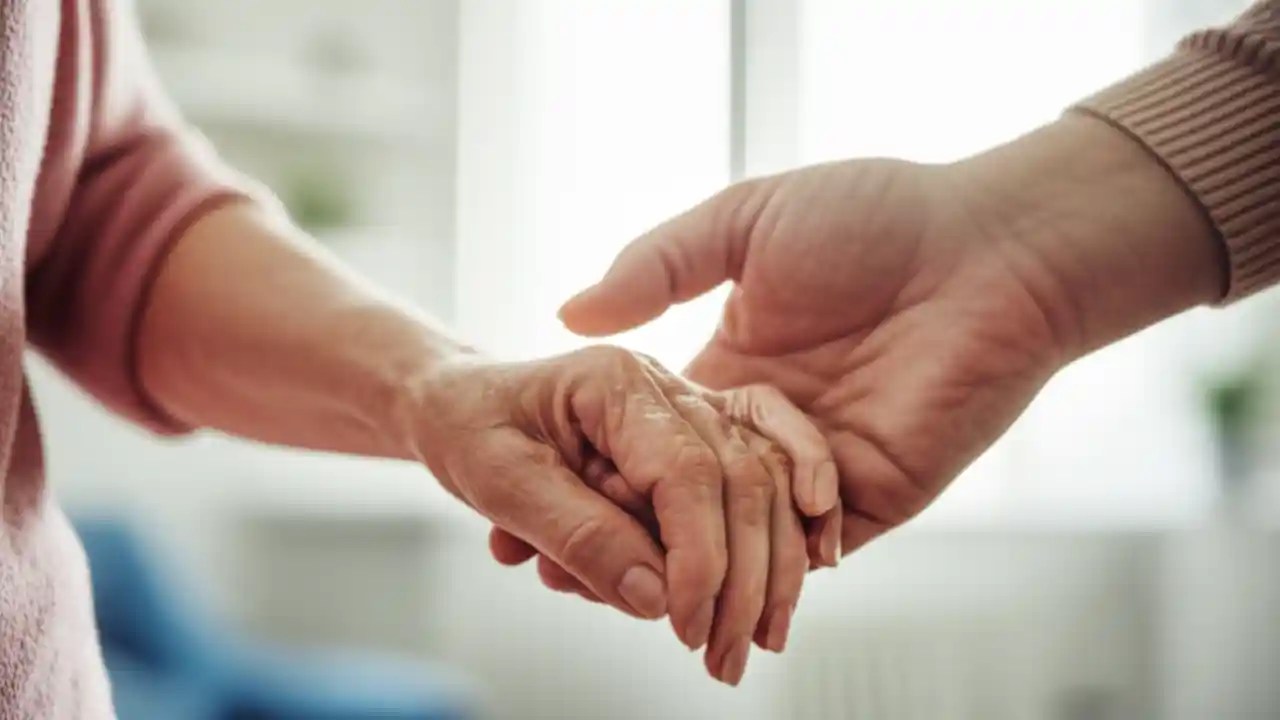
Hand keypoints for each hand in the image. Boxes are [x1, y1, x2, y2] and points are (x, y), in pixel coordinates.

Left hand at [414, 347, 837, 683]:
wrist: (460, 406)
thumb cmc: (469, 427)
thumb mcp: (499, 481)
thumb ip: (579, 534)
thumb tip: (654, 599)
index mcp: (618, 382)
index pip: (688, 472)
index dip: (699, 558)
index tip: (685, 628)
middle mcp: (668, 390)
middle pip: (742, 482)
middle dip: (740, 583)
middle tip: (720, 661)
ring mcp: (688, 414)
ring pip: (761, 488)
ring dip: (764, 574)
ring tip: (736, 649)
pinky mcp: (693, 446)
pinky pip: (755, 486)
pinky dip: (772, 540)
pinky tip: (778, 590)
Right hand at [558, 116, 1220, 554]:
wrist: (992, 247)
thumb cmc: (876, 216)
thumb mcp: (743, 222)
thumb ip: (657, 265)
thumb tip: (569, 312)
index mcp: (735, 365)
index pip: (653, 435)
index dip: (599, 465)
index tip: (539, 493)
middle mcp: (770, 425)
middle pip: (687, 498)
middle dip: (629, 533)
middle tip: (551, 567)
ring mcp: (820, 467)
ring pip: (741, 538)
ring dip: (688, 567)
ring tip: (619, 595)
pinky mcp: (873, 497)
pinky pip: (810, 553)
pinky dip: (762, 577)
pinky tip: (702, 592)